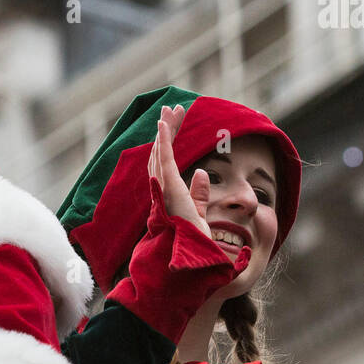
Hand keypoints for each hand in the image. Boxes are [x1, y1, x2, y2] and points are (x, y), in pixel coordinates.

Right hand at [148, 104, 213, 242]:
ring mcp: (164, 186)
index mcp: (168, 192)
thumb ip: (198, 192)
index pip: (165, 160)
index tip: (173, 123)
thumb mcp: (198, 212)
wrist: (190, 255)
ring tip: (171, 108)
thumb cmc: (192, 239)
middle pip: (161, 151)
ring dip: (166, 128)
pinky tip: (163, 123)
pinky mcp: (169, 186)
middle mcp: (162, 187)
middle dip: (166, 129)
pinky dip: (163, 139)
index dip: (168, 141)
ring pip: (162, 150)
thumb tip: (202, 172)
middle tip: (172, 108)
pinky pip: (165, 158)